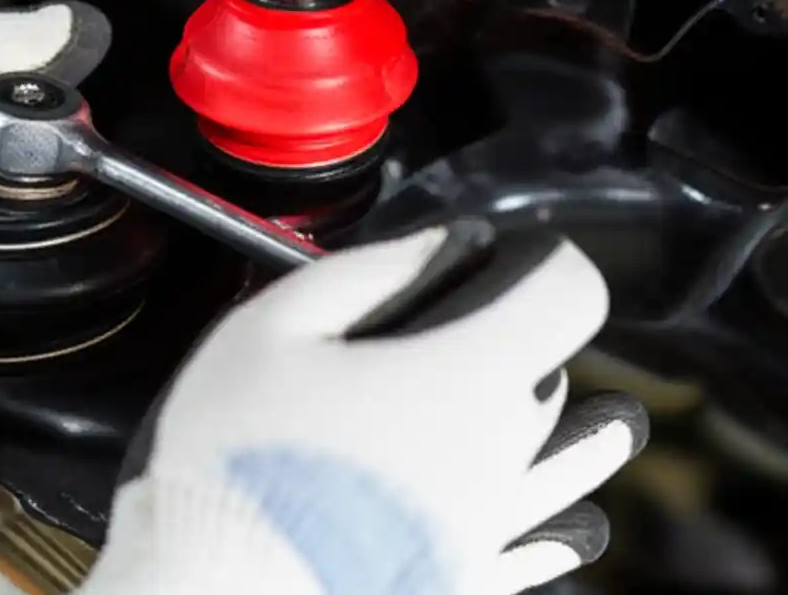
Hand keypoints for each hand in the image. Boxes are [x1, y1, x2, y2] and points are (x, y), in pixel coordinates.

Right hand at [81, 224, 648, 594]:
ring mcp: (485, 535)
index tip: (491, 263)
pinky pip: (538, 554)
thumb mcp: (272, 330)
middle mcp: (499, 459)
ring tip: (598, 425)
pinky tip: (563, 526)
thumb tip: (456, 243)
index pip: (568, 293)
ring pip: (567, 472)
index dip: (537, 262)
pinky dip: (552, 527)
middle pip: (552, 379)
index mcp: (464, 380)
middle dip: (516, 343)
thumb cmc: (227, 457)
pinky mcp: (462, 586)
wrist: (205, 593)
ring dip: (573, 436)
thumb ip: (371, 271)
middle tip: (453, 341)